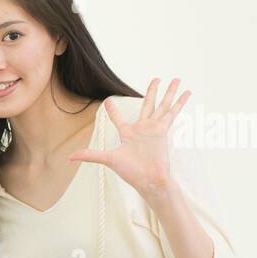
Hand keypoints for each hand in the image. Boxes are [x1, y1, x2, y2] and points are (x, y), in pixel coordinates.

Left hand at [69, 78, 190, 202]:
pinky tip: (186, 92)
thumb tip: (70, 157)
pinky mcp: (163, 130)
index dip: (112, 110)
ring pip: (162, 105)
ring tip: (176, 79)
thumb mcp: (108, 159)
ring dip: (168, 92)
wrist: (148, 179)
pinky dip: (180, 103)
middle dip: (151, 91)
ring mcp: (153, 128)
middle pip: (147, 104)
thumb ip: (90, 155)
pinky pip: (172, 113)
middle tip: (155, 78)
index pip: (117, 118)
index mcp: (127, 133)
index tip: (108, 101)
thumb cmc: (130, 172)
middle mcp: (141, 128)